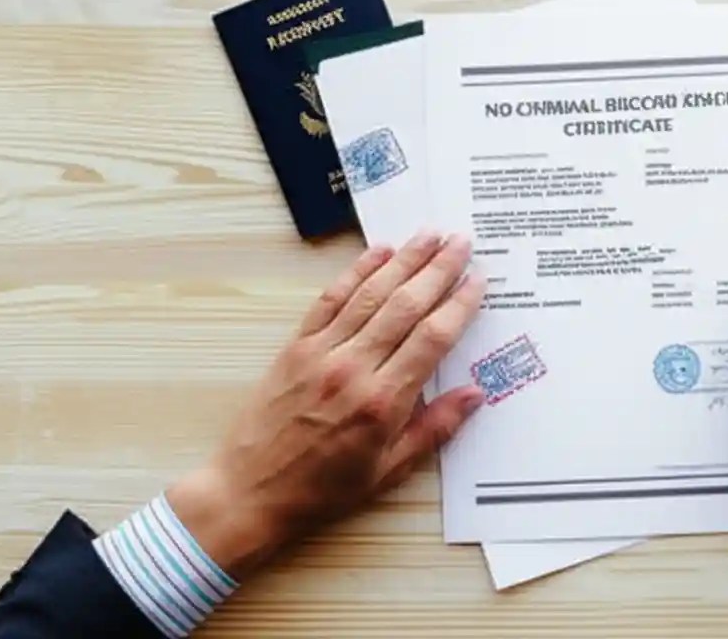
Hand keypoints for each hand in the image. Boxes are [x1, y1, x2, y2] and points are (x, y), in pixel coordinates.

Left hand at [166, 231, 486, 578]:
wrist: (249, 493)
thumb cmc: (320, 490)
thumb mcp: (387, 472)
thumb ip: (434, 429)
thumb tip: (475, 395)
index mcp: (382, 403)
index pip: (431, 339)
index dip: (459, 305)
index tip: (478, 280)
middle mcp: (353, 369)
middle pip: (405, 306)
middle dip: (437, 270)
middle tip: (461, 241)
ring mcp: (321, 353)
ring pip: (371, 295)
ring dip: (403, 261)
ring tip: (429, 235)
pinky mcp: (296, 347)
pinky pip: (331, 300)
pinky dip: (356, 273)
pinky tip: (378, 253)